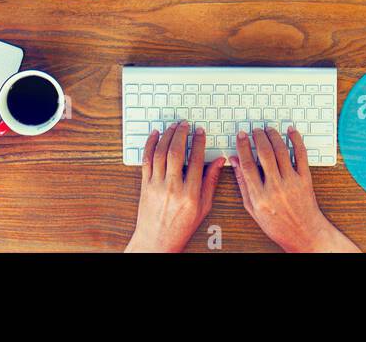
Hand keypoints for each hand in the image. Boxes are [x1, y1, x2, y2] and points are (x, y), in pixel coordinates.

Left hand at [125, 122, 224, 252]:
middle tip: (185, 124)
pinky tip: (156, 135)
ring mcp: (157, 185)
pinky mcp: (145, 185)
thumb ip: (211, 182)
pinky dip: (150, 145)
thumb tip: (219, 161)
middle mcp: (173, 188)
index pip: (197, 161)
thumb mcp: (203, 207)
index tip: (200, 132)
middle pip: (176, 153)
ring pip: (160, 154)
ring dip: (167, 136)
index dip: (199, 142)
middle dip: (181, 134)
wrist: (157, 240)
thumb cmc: (181, 226)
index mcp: (190, 194)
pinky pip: (146, 160)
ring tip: (173, 127)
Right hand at [230, 127, 357, 252]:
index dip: (243, 147)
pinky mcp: (305, 179)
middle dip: (258, 137)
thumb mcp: (253, 208)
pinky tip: (291, 132)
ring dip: (274, 136)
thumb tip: (235, 161)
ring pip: (281, 151)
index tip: (241, 136)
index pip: (248, 164)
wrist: (303, 233)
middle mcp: (275, 187)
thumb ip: (243, 183)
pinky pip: (301, 155)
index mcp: (260, 196)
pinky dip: (296, 140)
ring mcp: (292, 182)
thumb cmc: (277, 224)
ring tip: (269, 130)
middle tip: (255, 130)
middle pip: (265, 154)